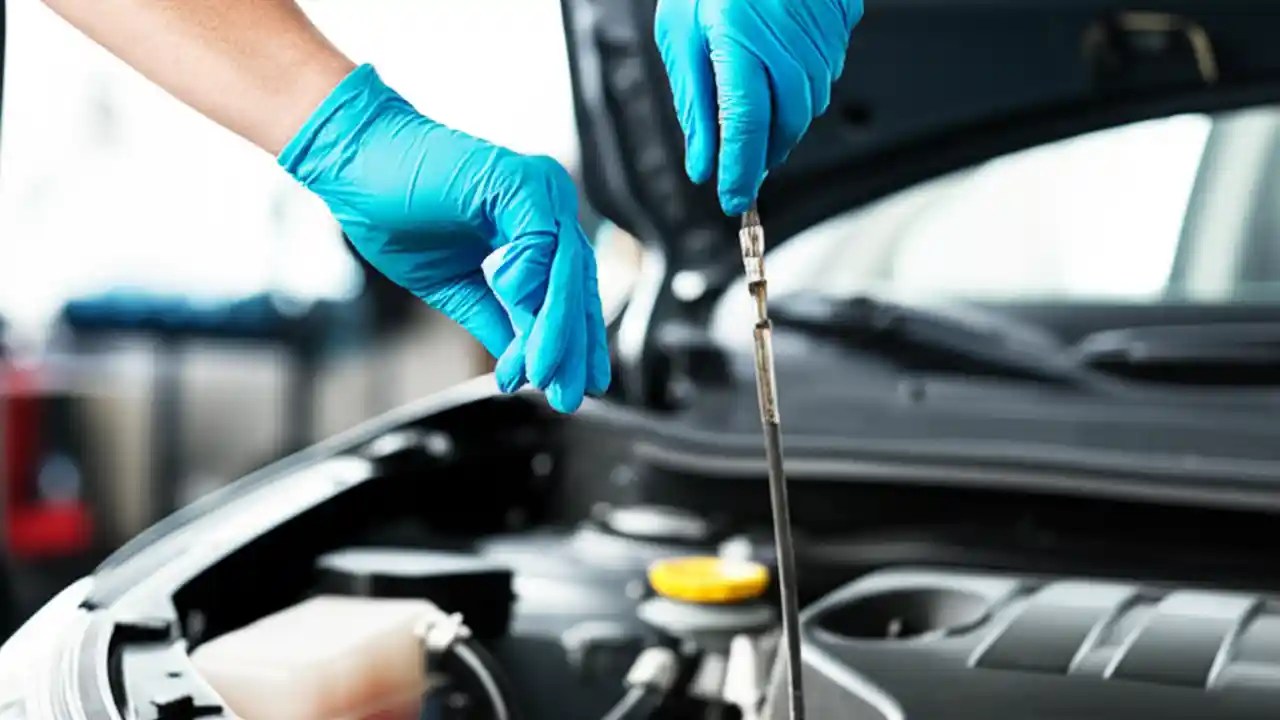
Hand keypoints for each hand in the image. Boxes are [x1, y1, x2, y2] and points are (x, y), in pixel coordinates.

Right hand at [279, 65, 608, 412]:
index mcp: (536, 226)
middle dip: (572, 347)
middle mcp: (548, 205)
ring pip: (565, 272)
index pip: (568, 294)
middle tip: (567, 396)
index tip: (565, 390)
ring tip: (543, 374)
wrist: (354, 165)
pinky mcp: (520, 182)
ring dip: (555, 328)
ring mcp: (539, 190)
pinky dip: (531, 286)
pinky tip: (518, 318)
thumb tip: (527, 366)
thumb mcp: (455, 286)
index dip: (569, 345)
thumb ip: (497, 318)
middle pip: (576, 287)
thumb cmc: (395, 211)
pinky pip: (541, 243)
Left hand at [655, 0, 862, 214]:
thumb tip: (702, 161)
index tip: (732, 199)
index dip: (740, 172)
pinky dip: (803, 87)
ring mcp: (822, 33)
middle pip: (785, 126)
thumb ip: (695, 103)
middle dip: (763, 153)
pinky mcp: (843, 21)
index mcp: (740, 42)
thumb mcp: (681, 35)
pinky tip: (780, 70)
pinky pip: (827, 72)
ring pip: (810, 105)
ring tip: (756, 111)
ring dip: (783, 122)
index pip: (745, 128)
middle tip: (741, 163)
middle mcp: (787, 41)